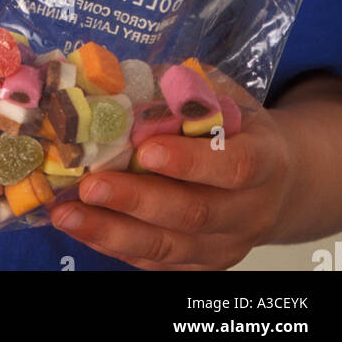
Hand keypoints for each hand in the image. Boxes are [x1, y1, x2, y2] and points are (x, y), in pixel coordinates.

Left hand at [48, 77, 298, 269]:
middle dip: (136, 201)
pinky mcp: (201, 264)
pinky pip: (157, 262)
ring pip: (169, 247)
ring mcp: (226, 245)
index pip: (233, 167)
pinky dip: (115, 244)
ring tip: (66, 213)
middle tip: (90, 185)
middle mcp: (250, 211)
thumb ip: (180, 89)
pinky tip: (81, 226)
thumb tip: (116, 77)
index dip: (189, 162)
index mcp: (265, 160)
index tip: (145, 151)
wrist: (274, 181)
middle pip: (194, 214)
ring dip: (113, 231)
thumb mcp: (222, 94)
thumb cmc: (236, 126)